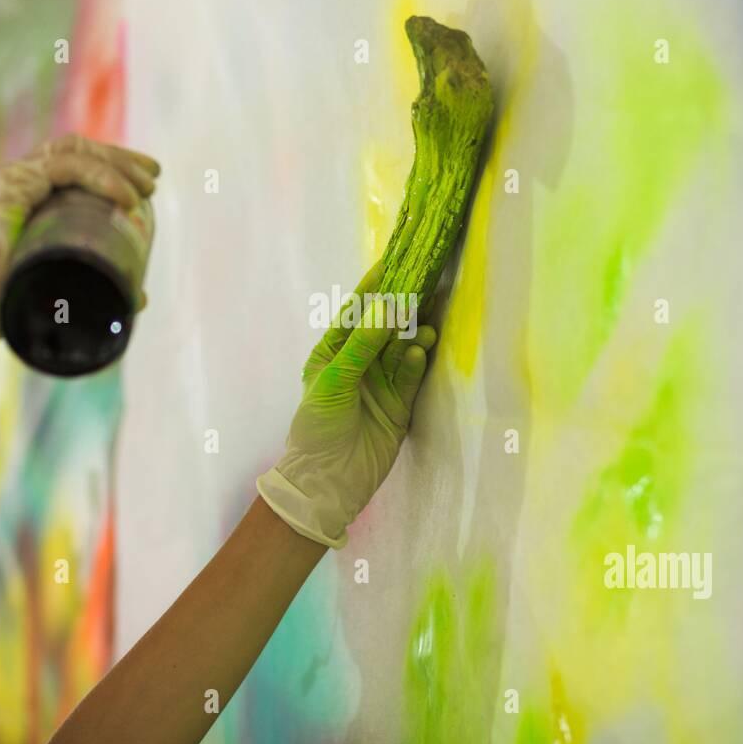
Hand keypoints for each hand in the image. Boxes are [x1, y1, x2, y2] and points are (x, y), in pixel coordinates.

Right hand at [0, 135, 159, 414]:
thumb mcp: (52, 294)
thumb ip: (93, 290)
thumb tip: (142, 298)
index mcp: (20, 201)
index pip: (70, 167)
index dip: (109, 169)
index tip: (144, 187)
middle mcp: (12, 182)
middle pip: (74, 150)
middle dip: (118, 158)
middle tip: (153, 176)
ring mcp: (9, 179)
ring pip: (72, 150)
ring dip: (115, 164)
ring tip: (147, 188)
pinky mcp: (9, 184)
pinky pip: (66, 166)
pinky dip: (101, 177)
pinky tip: (126, 197)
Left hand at [257, 262, 437, 547]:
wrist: (329, 480)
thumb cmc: (318, 426)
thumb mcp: (334, 380)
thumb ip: (362, 345)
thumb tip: (387, 308)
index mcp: (332, 353)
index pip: (355, 314)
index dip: (372, 289)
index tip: (391, 264)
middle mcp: (358, 364)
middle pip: (384, 330)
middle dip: (401, 310)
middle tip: (423, 288)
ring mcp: (380, 384)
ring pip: (401, 352)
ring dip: (412, 338)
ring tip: (424, 328)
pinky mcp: (399, 405)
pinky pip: (411, 377)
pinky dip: (416, 364)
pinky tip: (421, 352)